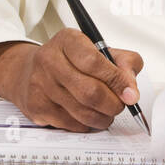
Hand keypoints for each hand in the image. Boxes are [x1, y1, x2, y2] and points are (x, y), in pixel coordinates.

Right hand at [0, 32, 142, 130]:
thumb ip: (124, 64)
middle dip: (113, 105)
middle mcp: (49, 60)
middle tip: (120, 105)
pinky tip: (87, 114)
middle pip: (90, 92)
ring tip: (106, 111)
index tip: (130, 95)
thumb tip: (131, 92)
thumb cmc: (73, 61)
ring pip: (83, 112)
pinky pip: (72, 124)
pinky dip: (87, 124)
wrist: (33, 71)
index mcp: (68, 40)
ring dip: (103, 118)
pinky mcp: (37, 106)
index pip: (95, 62)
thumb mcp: (101, 51)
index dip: (117, 81)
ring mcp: (40, 84)